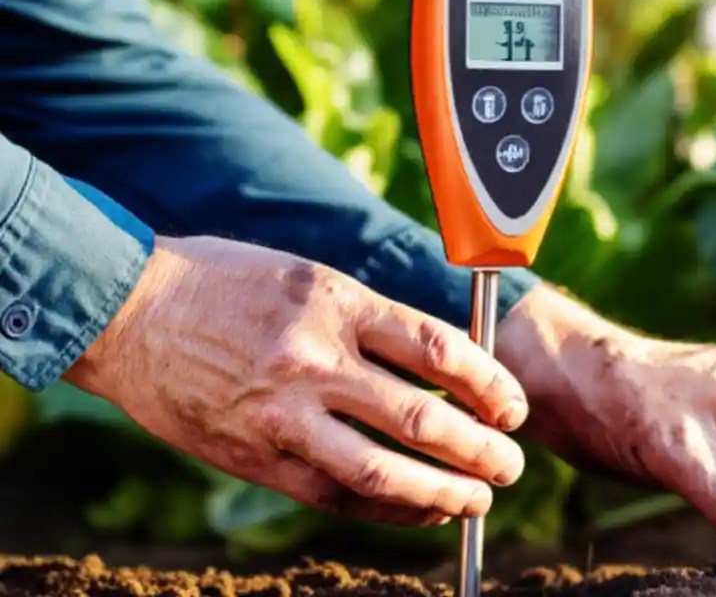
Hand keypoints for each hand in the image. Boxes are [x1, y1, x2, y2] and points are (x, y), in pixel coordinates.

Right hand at [66, 236, 528, 525]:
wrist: (127, 311)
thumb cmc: (225, 284)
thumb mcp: (310, 278)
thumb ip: (371, 321)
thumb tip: (441, 366)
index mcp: (337, 303)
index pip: (439, 349)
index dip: (491, 384)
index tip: (514, 407)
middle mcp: (315, 360)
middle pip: (422, 417)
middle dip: (481, 449)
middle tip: (511, 465)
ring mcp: (283, 414)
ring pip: (383, 470)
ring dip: (442, 493)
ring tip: (477, 500)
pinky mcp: (255, 456)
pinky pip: (334, 493)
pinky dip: (386, 509)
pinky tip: (418, 511)